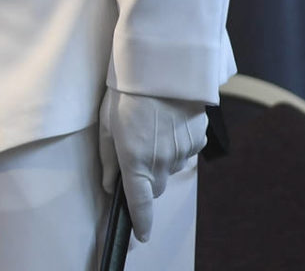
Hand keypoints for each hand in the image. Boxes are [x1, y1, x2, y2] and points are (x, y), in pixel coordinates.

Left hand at [98, 88, 205, 242]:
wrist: (163, 69)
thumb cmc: (127, 93)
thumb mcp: (106, 123)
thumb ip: (108, 157)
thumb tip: (110, 184)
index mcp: (135, 160)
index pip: (139, 202)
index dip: (140, 222)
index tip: (140, 235)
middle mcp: (161, 162)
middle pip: (154, 186)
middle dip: (145, 179)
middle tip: (135, 153)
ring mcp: (182, 153)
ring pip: (170, 169)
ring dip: (161, 159)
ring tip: (152, 130)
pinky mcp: (197, 141)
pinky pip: (185, 153)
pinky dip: (176, 146)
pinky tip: (168, 124)